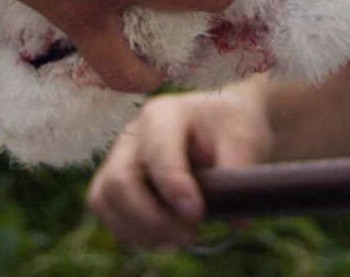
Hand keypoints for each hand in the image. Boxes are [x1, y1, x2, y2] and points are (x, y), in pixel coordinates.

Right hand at [87, 88, 270, 245]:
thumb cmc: (230, 126)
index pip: (157, 152)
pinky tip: (163, 235)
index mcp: (165, 113)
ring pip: (105, 199)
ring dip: (138, 229)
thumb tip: (235, 218)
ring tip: (178, 236)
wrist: (221, 124)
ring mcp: (119, 156)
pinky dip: (131, 231)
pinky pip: (106, 211)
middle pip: (120, 181)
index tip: (196, 213)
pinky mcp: (116, 181)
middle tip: (189, 233)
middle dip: (152, 218)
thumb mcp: (244, 138)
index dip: (173, 187)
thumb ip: (239, 173)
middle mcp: (134, 134)